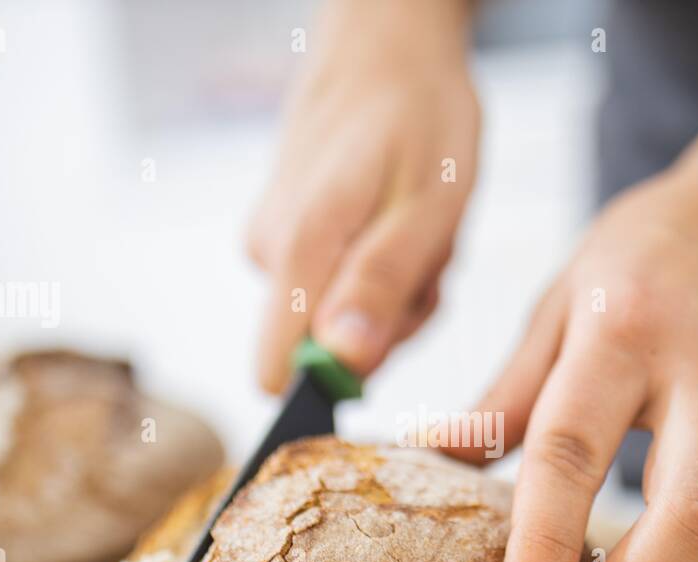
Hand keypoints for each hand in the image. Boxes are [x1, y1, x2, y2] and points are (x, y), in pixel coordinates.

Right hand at [246, 0, 478, 391]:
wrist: (386, 47)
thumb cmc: (418, 117)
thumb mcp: (428, 207)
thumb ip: (381, 288)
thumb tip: (343, 366)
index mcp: (300, 249)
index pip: (280, 374)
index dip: (343, 377)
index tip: (395, 327)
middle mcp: (269, 253)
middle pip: (326, 351)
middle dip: (392, 319)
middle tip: (425, 259)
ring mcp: (273, 244)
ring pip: (339, 318)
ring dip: (395, 291)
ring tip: (415, 230)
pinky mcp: (286, 238)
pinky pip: (338, 287)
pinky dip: (382, 269)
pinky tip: (397, 223)